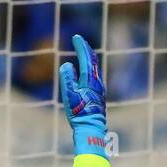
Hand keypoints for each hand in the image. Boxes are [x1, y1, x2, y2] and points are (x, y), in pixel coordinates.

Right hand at [58, 33, 106, 156]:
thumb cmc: (79, 113)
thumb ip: (68, 79)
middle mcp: (97, 82)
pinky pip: (94, 76)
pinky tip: (86, 71)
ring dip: (88, 58)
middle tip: (80, 41)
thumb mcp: (70, 95)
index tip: (76, 37)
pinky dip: (89, 68)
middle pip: (93, 61)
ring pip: (94, 68)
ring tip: (83, 52)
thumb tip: (67, 64)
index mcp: (90, 80)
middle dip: (86, 49)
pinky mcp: (98, 95)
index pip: (86, 58)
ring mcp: (99, 89)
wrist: (91, 129)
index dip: (81, 47)